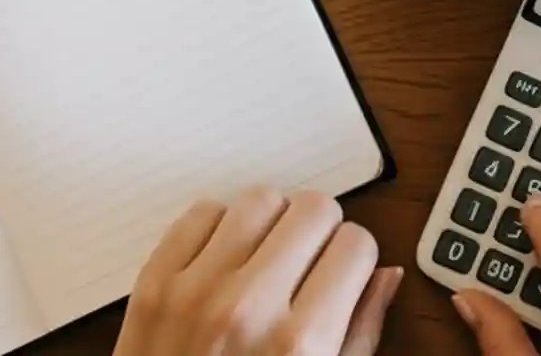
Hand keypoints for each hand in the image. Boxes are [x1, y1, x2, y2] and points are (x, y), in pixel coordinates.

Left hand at [114, 186, 401, 355]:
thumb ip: (360, 333)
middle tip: (311, 259)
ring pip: (261, 199)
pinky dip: (220, 227)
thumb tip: (386, 274)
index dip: (356, 257)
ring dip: (272, 221)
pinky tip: (227, 259)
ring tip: (267, 255)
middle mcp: (250, 309)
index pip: (356, 245)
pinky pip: (202, 212)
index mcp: (302, 344)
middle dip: (322, 230)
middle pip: (314, 209)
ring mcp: (196, 291)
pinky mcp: (154, 282)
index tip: (346, 270)